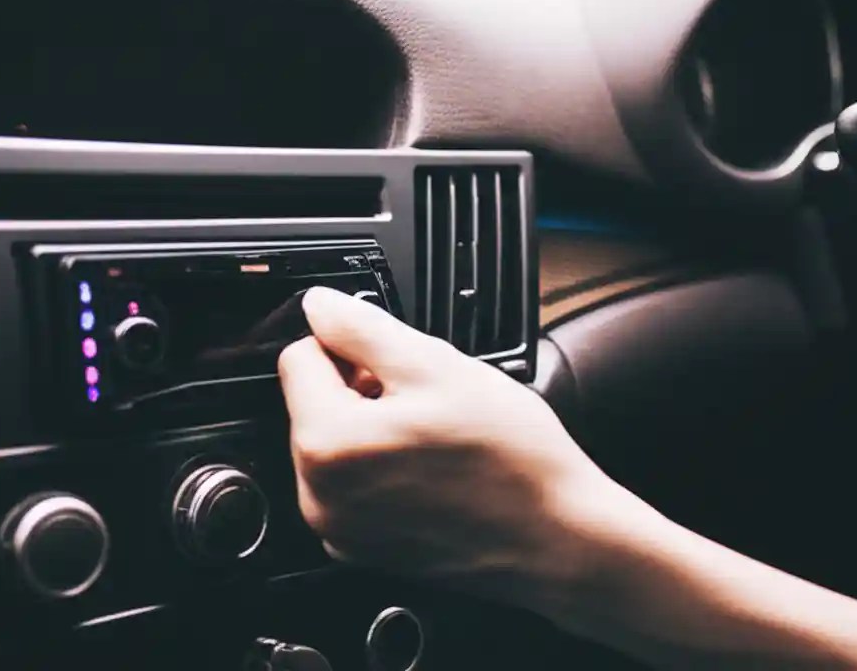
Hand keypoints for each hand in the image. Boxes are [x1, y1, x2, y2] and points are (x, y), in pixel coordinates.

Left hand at [278, 286, 608, 601]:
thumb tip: (319, 305)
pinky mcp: (363, 550)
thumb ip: (363, 329)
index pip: (298, 358)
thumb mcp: (438, 367)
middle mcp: (319, 497)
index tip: (389, 357)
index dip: (346, 345)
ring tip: (432, 436)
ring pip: (332, 447)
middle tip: (423, 398)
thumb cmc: (512, 459)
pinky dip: (379, 470)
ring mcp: (340, 530)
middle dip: (358, 390)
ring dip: (370, 429)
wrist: (558, 538)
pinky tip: (430, 468)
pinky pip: (351, 488)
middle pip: (311, 406)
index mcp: (327, 443)